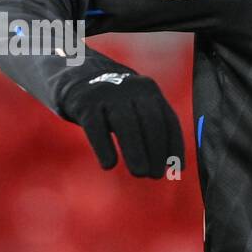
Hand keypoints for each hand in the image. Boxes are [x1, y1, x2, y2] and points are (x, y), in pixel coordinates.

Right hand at [60, 72, 184, 177]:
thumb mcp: (136, 105)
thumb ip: (153, 128)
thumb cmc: (113, 103)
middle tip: (156, 175)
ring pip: (125, 124)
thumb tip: (174, 165)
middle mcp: (131, 88)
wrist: (74, 75)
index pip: (168, 120)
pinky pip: (96, 127)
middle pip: (150, 122)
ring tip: (140, 173)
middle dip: (157, 151)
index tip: (176, 169)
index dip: (175, 146)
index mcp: (149, 90)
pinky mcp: (83, 102)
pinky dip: (104, 147)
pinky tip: (109, 165)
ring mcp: (107, 93)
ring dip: (136, 152)